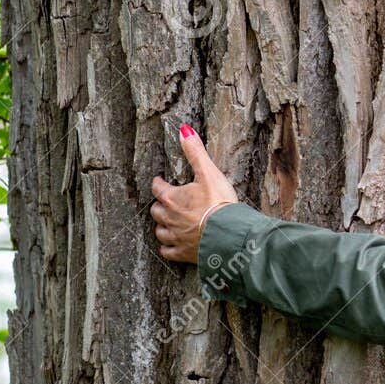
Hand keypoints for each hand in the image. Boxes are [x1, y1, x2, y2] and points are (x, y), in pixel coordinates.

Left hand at [150, 125, 237, 263]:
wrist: (228, 234)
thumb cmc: (218, 203)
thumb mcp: (209, 173)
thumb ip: (195, 152)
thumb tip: (184, 130)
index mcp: (172, 198)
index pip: (158, 187)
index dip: (159, 183)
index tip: (160, 181)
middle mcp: (169, 218)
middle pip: (156, 210)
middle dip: (160, 205)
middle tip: (166, 202)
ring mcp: (175, 237)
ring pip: (160, 231)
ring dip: (162, 226)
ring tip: (168, 223)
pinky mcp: (183, 253)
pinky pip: (168, 252)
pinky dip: (168, 248)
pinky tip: (170, 246)